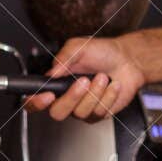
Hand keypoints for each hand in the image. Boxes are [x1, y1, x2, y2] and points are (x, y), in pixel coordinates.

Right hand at [23, 35, 145, 121]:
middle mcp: (66, 98)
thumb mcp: (79, 47)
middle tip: (84, 81)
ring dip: (95, 92)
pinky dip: (108, 96)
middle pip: (57, 112)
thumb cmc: (103, 52)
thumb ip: (63, 58)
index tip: (47, 95)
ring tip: (102, 76)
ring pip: (80, 112)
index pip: (34, 100)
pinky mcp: (99, 113)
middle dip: (72, 97)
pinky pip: (99, 112)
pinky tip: (112, 85)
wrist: (127, 59)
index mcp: (55, 83)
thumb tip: (51, 73)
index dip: (35, 102)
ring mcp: (82, 108)